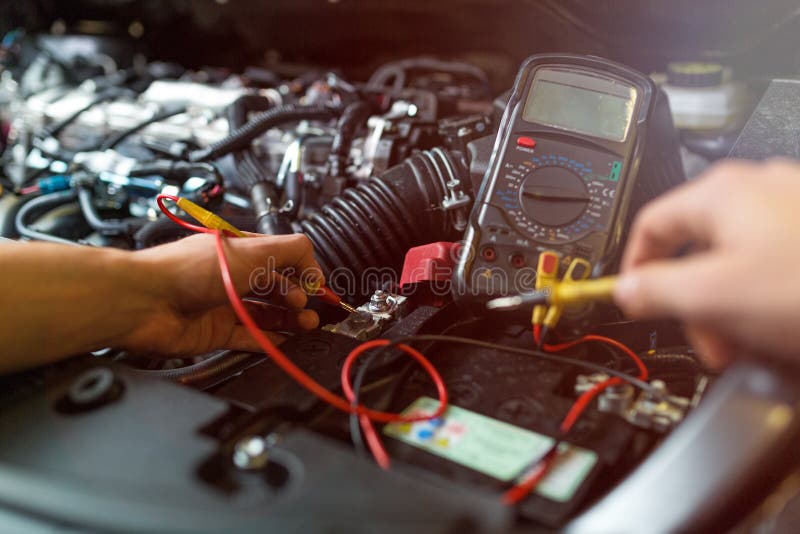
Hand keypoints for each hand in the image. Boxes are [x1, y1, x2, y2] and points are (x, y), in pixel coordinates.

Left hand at [121, 233, 321, 356]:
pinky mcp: (216, 333)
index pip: (282, 259)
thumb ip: (290, 251)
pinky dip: (270, 341)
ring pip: (266, 315)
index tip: (317, 286)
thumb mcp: (251, 250)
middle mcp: (233, 277)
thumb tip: (315, 264)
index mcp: (242, 251)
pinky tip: (286, 343)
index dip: (303, 272)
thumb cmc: (189, 270)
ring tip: (306, 325)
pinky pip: (250, 338)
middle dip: (299, 298)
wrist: (147, 301)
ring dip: (289, 320)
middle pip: (276, 288)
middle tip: (310, 308)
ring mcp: (225, 306)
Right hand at [614, 159, 799, 365]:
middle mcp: (757, 190)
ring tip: (748, 341)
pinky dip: (763, 298)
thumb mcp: (715, 296)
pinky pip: (771, 265)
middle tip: (708, 340)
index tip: (636, 300)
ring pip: (735, 261)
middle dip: (694, 302)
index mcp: (722, 193)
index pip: (650, 225)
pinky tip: (778, 326)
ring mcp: (793, 209)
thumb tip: (626, 288)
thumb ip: (655, 290)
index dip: (634, 267)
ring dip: (729, 306)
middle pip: (696, 247)